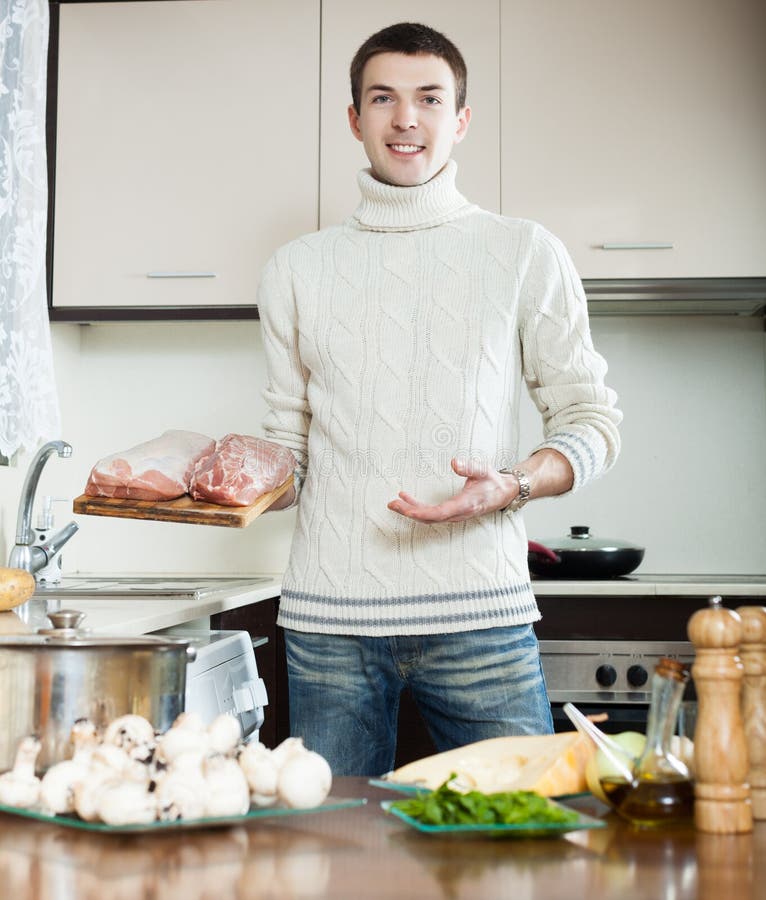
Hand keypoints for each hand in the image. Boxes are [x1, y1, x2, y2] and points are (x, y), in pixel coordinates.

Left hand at [387, 458, 515, 522]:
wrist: (505, 492)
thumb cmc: (493, 481)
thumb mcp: (483, 470)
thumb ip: (469, 467)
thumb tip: (454, 462)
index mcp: (465, 504)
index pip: (440, 513)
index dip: (422, 513)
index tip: (407, 510)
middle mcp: (458, 513)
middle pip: (430, 518)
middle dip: (410, 512)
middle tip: (392, 504)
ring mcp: (455, 515)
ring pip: (429, 517)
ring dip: (411, 511)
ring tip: (394, 502)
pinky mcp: (453, 512)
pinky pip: (433, 514)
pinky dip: (418, 508)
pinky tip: (408, 499)